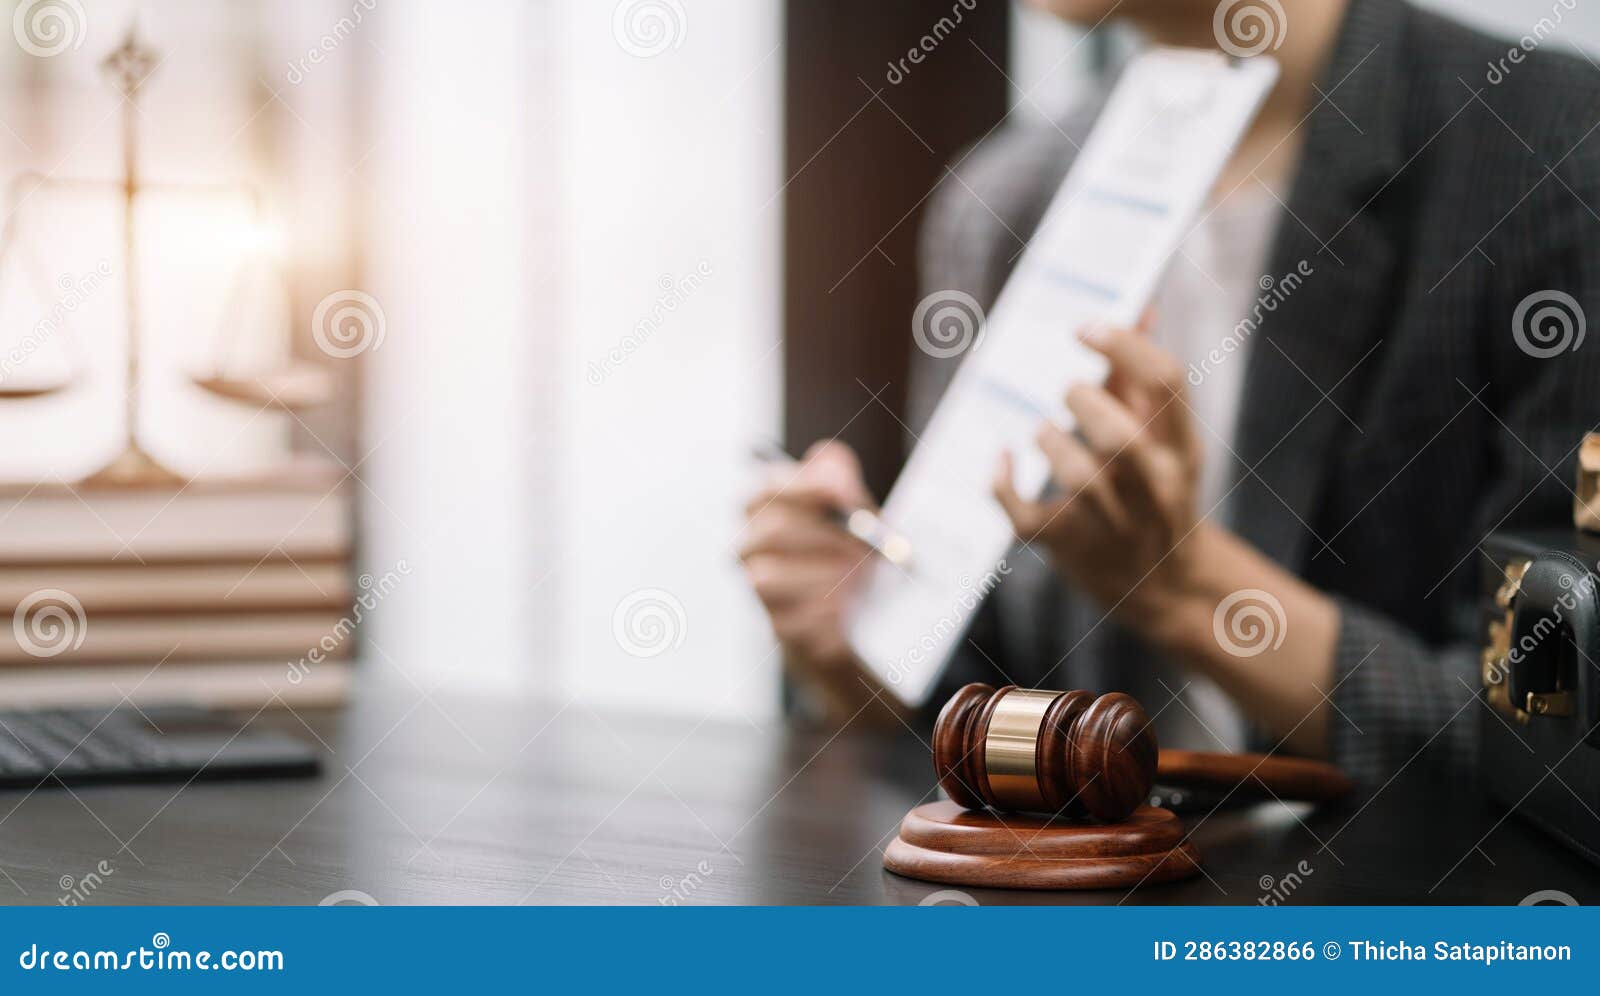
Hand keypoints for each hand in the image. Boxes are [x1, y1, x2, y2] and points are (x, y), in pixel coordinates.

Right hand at [740, 441, 882, 717]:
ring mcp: (757, 588)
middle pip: (772, 529)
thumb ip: (838, 478)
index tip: (847, 494)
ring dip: (822, 573)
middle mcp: (749, 545)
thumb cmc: (847, 551)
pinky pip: (789, 618)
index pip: (768, 488)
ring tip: (858, 575)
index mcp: (764, 507)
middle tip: (864, 543)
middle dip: (825, 534)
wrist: (857, 616)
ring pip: (769, 577)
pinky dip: (824, 610)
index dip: (807, 487)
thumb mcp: (852, 509)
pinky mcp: (776, 626)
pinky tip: (846, 605)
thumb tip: (825, 457)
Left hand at [992, 324, 1206, 639]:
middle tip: (1068, 390)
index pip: (1166, 384)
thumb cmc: (1157, 493)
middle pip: (1120, 438)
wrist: (1164, 587)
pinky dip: (1003, 484)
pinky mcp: (1070, 547)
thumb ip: (1143, 380)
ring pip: (1078, 478)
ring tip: (1044, 429)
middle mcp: (1155, 487)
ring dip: (1049, 440)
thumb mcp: (1167, 442)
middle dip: (1084, 402)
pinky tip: (1001, 459)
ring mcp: (1113, 523)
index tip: (1086, 327)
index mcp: (1182, 449)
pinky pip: (1027, 516)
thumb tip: (1137, 308)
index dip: (1124, 344)